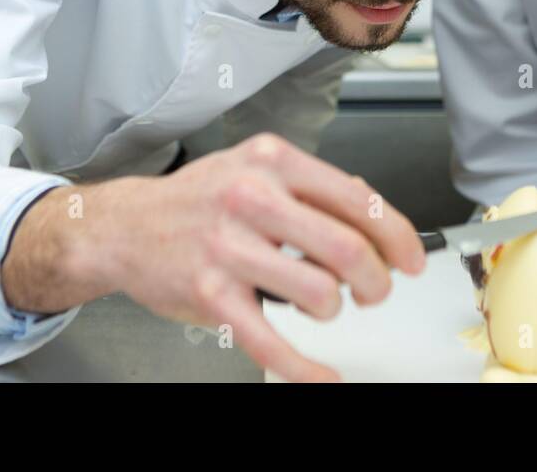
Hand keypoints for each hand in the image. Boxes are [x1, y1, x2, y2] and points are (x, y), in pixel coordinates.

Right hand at [79, 133, 424, 381]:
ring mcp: (228, 248)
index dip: (397, 235)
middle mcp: (251, 198)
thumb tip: (373, 213)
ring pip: (318, 292)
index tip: (412, 259)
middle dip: (376, 280)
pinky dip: (307, 368)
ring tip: (325, 305)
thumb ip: (314, 186)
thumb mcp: (256, 168)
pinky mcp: (210, 295)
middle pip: (346, 248)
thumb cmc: (197, 199)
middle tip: (375, 291)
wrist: (125, 226)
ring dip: (336, 310)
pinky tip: (323, 374)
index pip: (357, 199)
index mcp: (272, 161)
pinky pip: (271, 342)